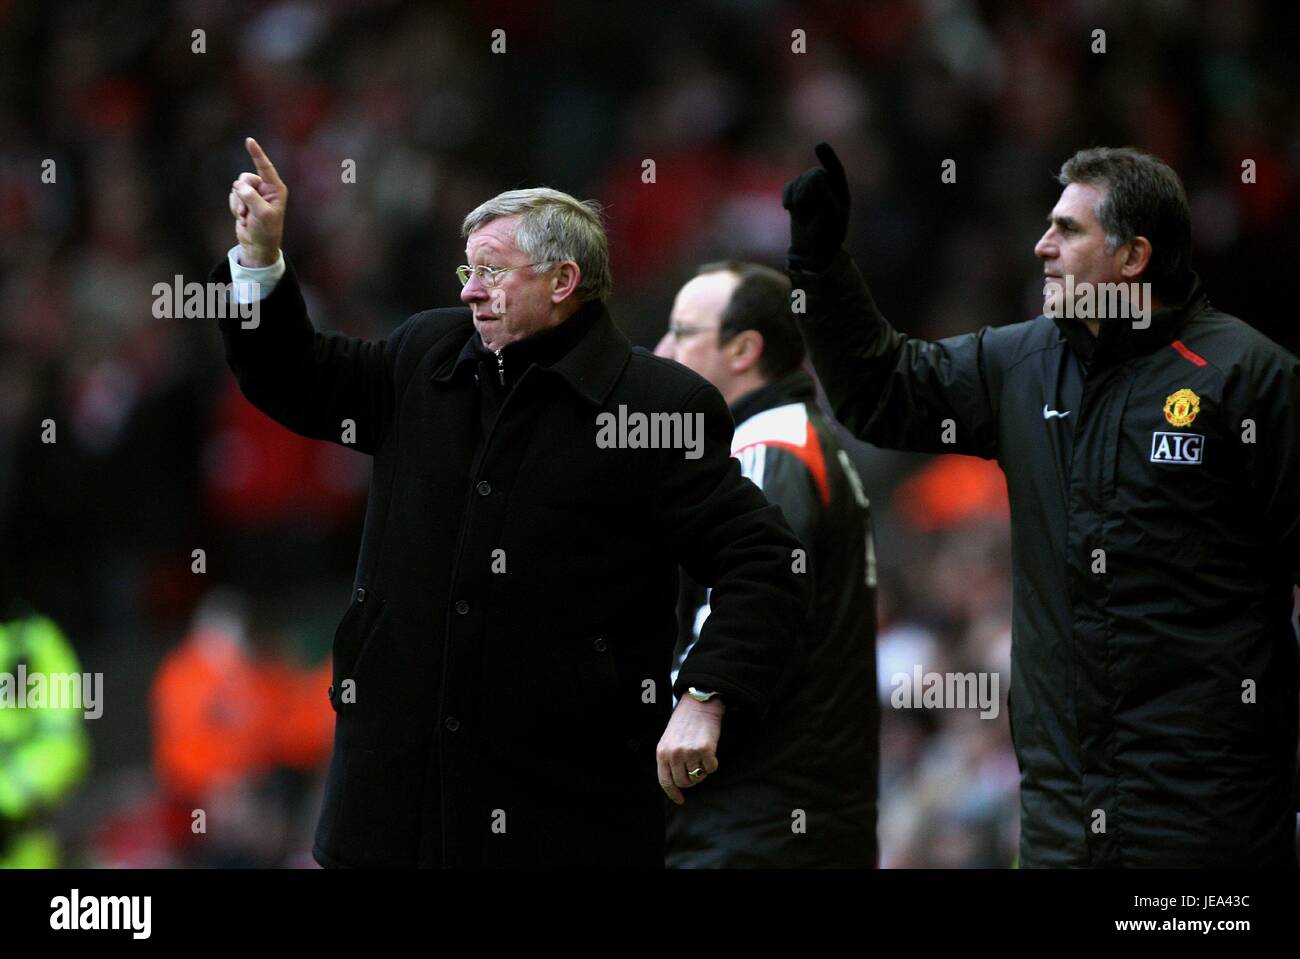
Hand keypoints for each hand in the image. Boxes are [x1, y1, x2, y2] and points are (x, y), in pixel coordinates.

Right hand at [229, 137, 287, 266]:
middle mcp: (266, 189)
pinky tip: (242, 218)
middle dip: (242, 193)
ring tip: (245, 217)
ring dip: (237, 203)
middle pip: (245, 178)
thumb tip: (239, 186)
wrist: (258, 245)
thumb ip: (251, 198)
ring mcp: (254, 194)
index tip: (249, 140)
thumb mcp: (262, 215)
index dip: (257, 153)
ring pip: (236, 187)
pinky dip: (234, 207)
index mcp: (276, 189)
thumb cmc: (266, 231)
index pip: (265, 167)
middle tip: (246, 210)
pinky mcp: (244, 200)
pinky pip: (232, 196)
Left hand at [656, 694, 723, 804]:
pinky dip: (713, 764)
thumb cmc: (684, 722)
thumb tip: (676, 782)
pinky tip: (710, 753)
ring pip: (698, 776)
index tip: (680, 800)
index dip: (673, 793)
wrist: (699, 704)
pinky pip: (711, 769)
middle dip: (691, 780)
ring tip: (702, 756)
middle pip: (683, 782)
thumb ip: (669, 759)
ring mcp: (689, 752)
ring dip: (702, 770)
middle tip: (696, 771)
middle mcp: (674, 754)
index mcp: (662, 752)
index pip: (665, 781)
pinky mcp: (705, 749)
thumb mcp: (669, 740)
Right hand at [782, 141, 849, 271]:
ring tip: (801, 214)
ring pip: (800, 180)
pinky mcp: (797, 196)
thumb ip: (823, 194)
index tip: (819, 146)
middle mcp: (827, 188)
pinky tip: (787, 208)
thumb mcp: (829, 215)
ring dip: (797, 197)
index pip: (836, 171)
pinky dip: (787, 197)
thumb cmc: (826, 236)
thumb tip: (812, 177)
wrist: (811, 253)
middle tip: (803, 206)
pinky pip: (789, 186)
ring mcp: (811, 191)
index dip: (828, 158)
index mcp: (841, 192)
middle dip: (806, 189)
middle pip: (813, 174)